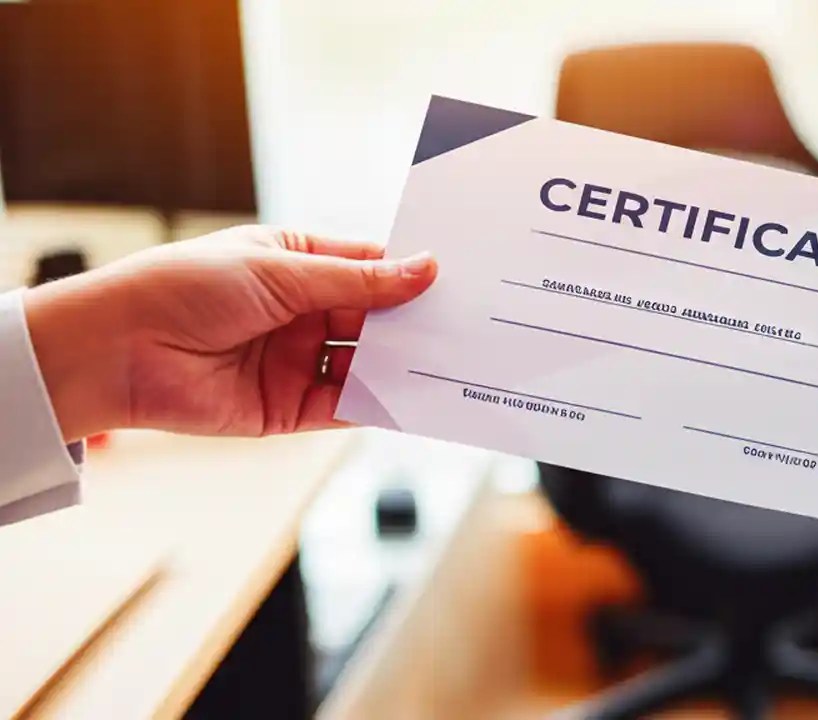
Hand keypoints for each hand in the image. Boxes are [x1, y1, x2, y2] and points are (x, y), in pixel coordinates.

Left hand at [23, 226, 436, 439]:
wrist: (118, 350)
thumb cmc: (186, 287)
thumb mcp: (283, 271)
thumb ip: (359, 281)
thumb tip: (427, 270)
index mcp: (298, 264)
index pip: (370, 268)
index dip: (411, 274)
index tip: (459, 278)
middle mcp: (302, 312)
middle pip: (375, 319)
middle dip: (415, 323)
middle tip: (468, 326)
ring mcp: (297, 361)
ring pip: (366, 365)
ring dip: (404, 365)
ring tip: (451, 363)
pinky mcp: (288, 408)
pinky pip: (346, 407)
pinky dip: (379, 405)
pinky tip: (414, 400)